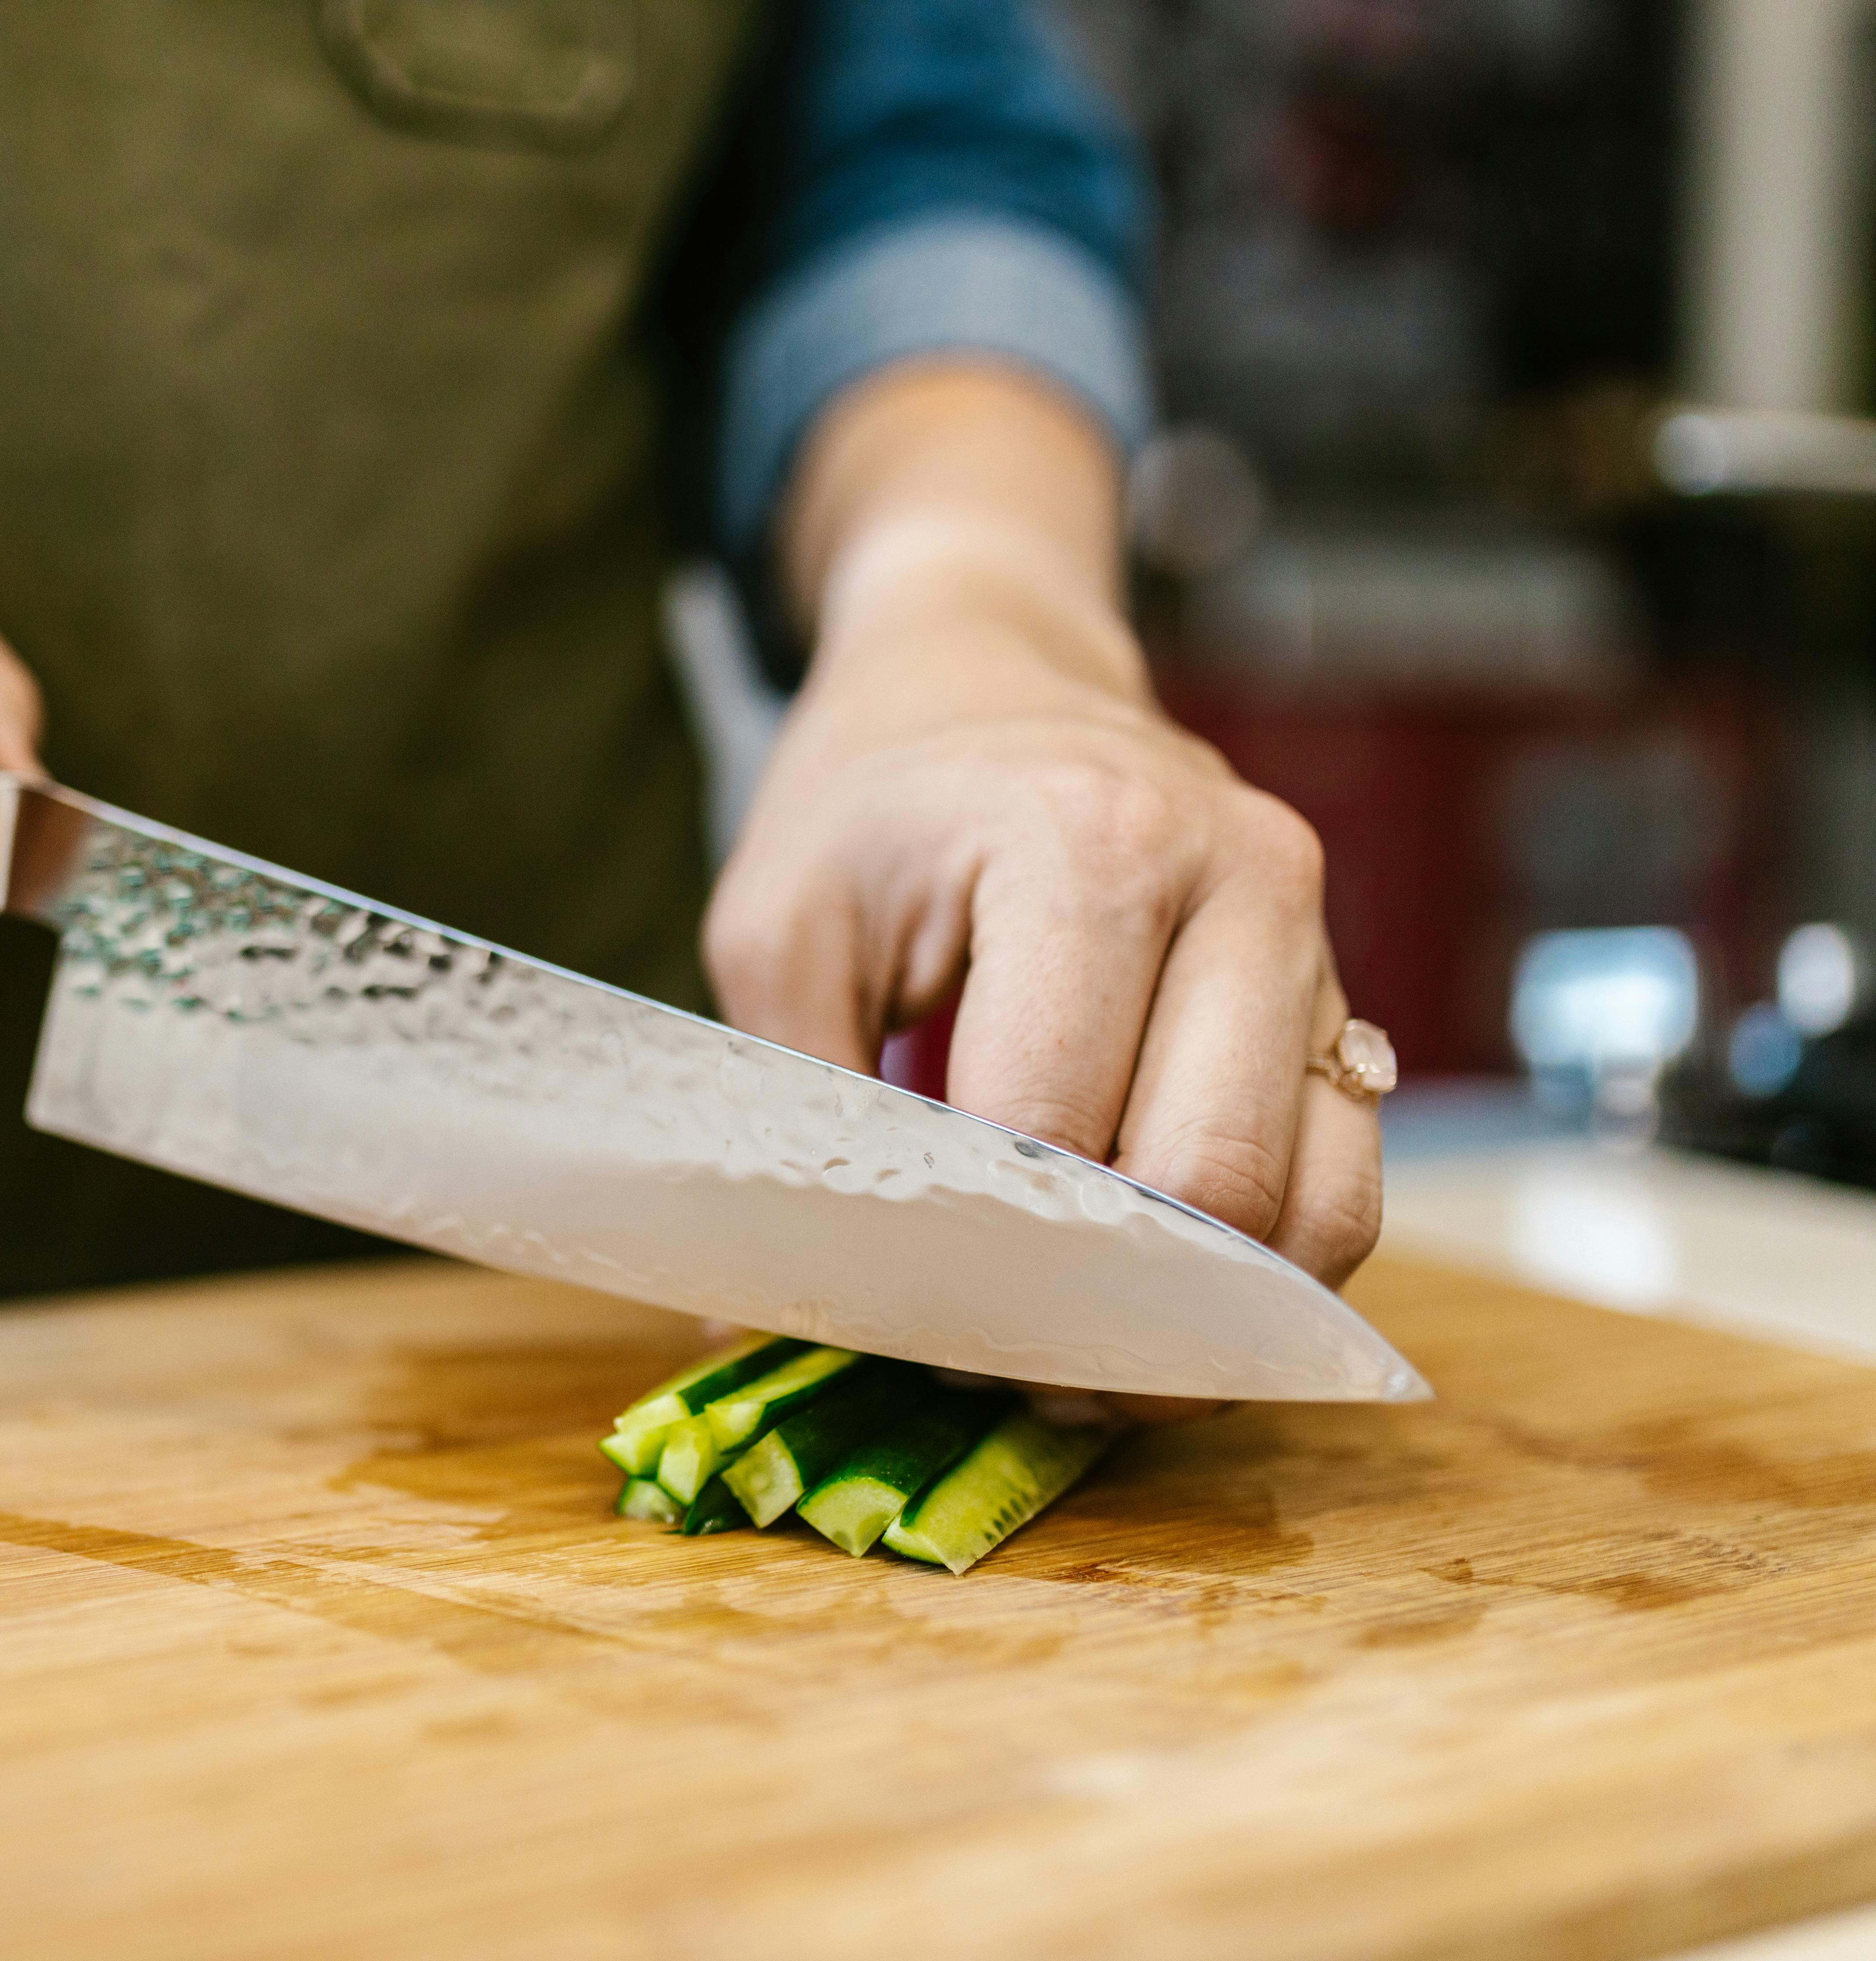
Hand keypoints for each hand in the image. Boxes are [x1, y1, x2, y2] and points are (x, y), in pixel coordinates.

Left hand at [705, 523, 1381, 1294]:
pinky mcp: (1336, 1001)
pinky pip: (1344, 1183)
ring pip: (1317, 1202)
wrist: (987, 676)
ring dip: (1208, 1317)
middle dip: (1110, 1306)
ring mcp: (1311, 941)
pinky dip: (1264, 1273)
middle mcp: (1240, 883)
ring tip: (1089, 1366)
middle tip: (1005, 1364)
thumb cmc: (873, 803)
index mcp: (1091, 847)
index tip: (912, 1316)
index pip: (1056, 1125)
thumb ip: (801, 1107)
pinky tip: (1163, 1307)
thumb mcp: (781, 927)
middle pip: (1213, 1177)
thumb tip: (792, 1304)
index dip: (984, 1252)